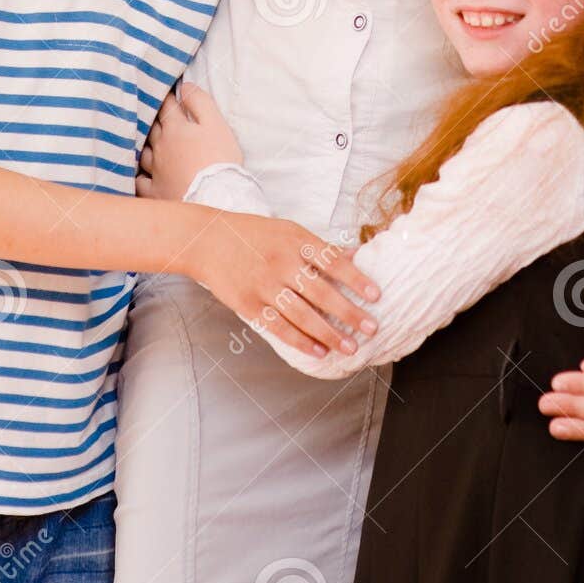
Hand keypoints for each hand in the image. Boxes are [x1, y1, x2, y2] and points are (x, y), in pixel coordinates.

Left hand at [137, 82, 241, 201]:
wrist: (214, 197)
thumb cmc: (219, 158)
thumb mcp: (216, 124)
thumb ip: (200, 102)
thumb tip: (184, 86)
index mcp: (175, 128)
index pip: (166, 106)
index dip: (167, 98)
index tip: (168, 93)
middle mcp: (160, 147)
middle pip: (152, 128)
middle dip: (153, 119)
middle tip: (155, 114)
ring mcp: (155, 171)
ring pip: (142, 154)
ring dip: (145, 147)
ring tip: (147, 144)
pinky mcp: (154, 192)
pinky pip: (140, 181)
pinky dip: (140, 176)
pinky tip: (141, 175)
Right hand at [188, 210, 379, 358]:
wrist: (208, 240)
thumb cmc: (254, 234)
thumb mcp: (289, 230)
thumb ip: (320, 247)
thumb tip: (356, 256)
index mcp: (296, 241)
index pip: (333, 261)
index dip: (356, 279)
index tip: (375, 295)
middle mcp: (282, 263)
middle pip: (321, 292)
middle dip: (349, 313)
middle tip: (371, 328)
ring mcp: (264, 285)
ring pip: (302, 315)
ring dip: (329, 333)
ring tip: (350, 347)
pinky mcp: (248, 304)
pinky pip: (279, 327)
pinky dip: (300, 341)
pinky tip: (319, 351)